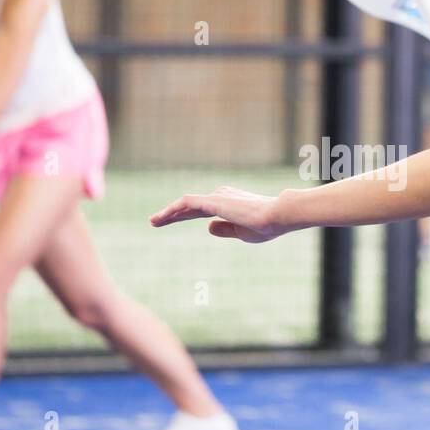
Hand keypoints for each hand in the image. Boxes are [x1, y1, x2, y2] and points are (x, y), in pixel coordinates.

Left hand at [150, 185, 288, 243]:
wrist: (276, 217)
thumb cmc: (264, 226)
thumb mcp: (241, 233)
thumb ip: (224, 229)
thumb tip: (208, 228)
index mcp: (227, 204)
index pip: (200, 211)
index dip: (184, 217)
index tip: (170, 222)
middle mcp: (220, 196)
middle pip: (190, 206)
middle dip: (172, 215)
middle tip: (155, 222)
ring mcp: (216, 197)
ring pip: (186, 204)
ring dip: (168, 213)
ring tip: (153, 221)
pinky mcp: (213, 200)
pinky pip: (187, 203)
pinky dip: (173, 209)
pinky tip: (162, 217)